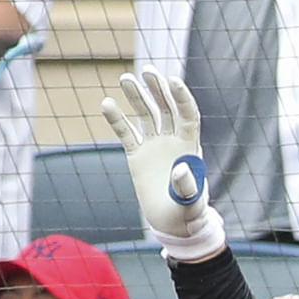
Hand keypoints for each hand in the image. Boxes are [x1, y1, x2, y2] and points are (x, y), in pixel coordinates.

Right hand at [99, 68, 225, 260]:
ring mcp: (154, 147)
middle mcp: (172, 142)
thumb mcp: (191, 204)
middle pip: (166, 109)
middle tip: (148, 71)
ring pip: (146, 115)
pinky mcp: (137, 156)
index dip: (182, 98)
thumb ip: (187, 187)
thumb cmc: (188, 215)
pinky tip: (106, 104)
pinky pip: (126, 133)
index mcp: (190, 148)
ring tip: (125, 78)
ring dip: (137, 96)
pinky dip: (117, 119)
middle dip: (158, 89)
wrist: (174, 226)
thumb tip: (181, 168)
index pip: (187, 116)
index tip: (173, 80)